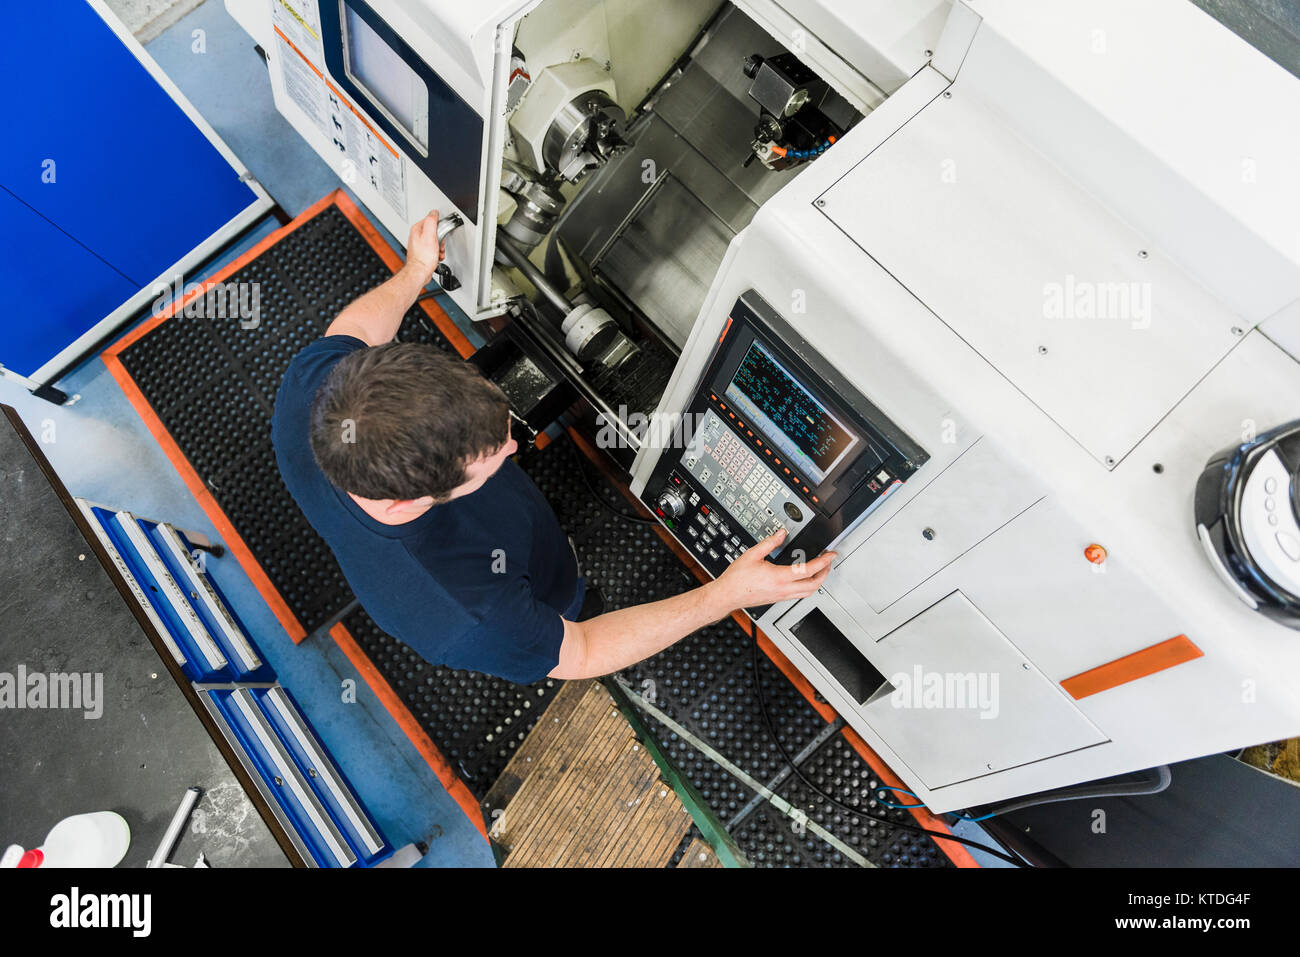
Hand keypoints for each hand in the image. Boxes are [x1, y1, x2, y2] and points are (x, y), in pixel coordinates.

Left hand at [402, 210, 445, 284]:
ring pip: (435, 241)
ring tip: (437, 252)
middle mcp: (417, 235)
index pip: (432, 221)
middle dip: (440, 239)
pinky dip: (437, 253)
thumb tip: (434, 212)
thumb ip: (431, 221)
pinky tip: (436, 257)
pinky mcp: (423, 252)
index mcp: (417, 229)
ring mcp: (420, 244)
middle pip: (435, 232)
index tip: (440, 235)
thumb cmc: (423, 257)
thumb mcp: (429, 235)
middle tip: (438, 245)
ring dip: (440, 247)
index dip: (440, 228)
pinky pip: (434, 249)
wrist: (419, 272)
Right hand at [711, 529, 834, 609]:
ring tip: (820, 571)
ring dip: (818, 581)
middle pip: (814, 585)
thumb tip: (781, 533)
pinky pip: (799, 595)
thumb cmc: (737, 579)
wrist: (728, 595)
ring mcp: (782, 596)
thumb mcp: (752, 554)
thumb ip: (770, 542)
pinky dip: (808, 587)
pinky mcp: (779, 599)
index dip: (823, 561)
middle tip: (828, 562)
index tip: (830, 555)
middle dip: (825, 573)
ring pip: (808, 593)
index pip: (809, 570)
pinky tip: (804, 579)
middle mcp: (783, 589)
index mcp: (779, 577)